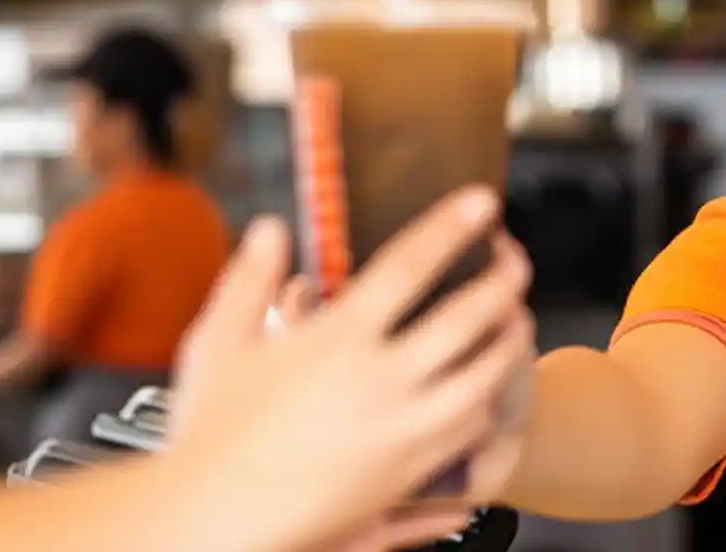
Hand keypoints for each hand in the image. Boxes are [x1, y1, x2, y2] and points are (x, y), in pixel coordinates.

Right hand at [164, 187, 534, 551]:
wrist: (217, 525)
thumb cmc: (210, 437)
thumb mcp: (217, 343)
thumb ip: (249, 278)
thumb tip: (271, 229)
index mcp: (336, 340)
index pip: (410, 266)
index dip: (451, 227)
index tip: (481, 205)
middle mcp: (380, 382)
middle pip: (466, 318)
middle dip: (502, 281)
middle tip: (516, 260)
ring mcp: (402, 430)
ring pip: (482, 376)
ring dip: (507, 342)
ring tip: (516, 320)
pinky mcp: (408, 472)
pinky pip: (467, 430)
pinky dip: (485, 401)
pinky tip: (484, 391)